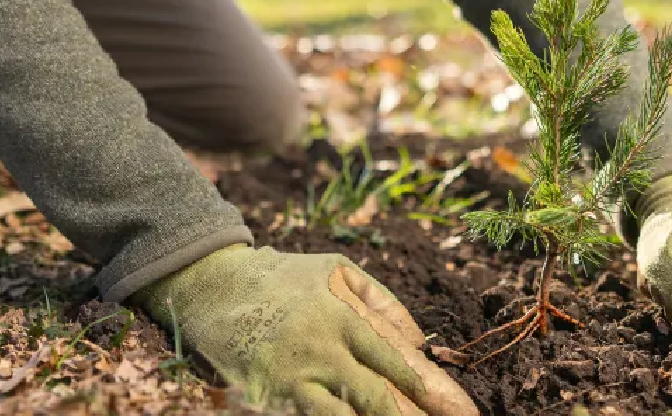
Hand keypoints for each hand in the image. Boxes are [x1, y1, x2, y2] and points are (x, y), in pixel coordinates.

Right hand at [133, 244, 477, 415]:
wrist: (211, 287)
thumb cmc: (283, 280)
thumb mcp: (337, 270)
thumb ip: (383, 302)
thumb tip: (422, 342)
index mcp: (342, 317)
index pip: (397, 362)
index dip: (432, 390)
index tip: (461, 411)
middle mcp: (320, 351)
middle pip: (377, 399)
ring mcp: (291, 380)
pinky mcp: (265, 400)